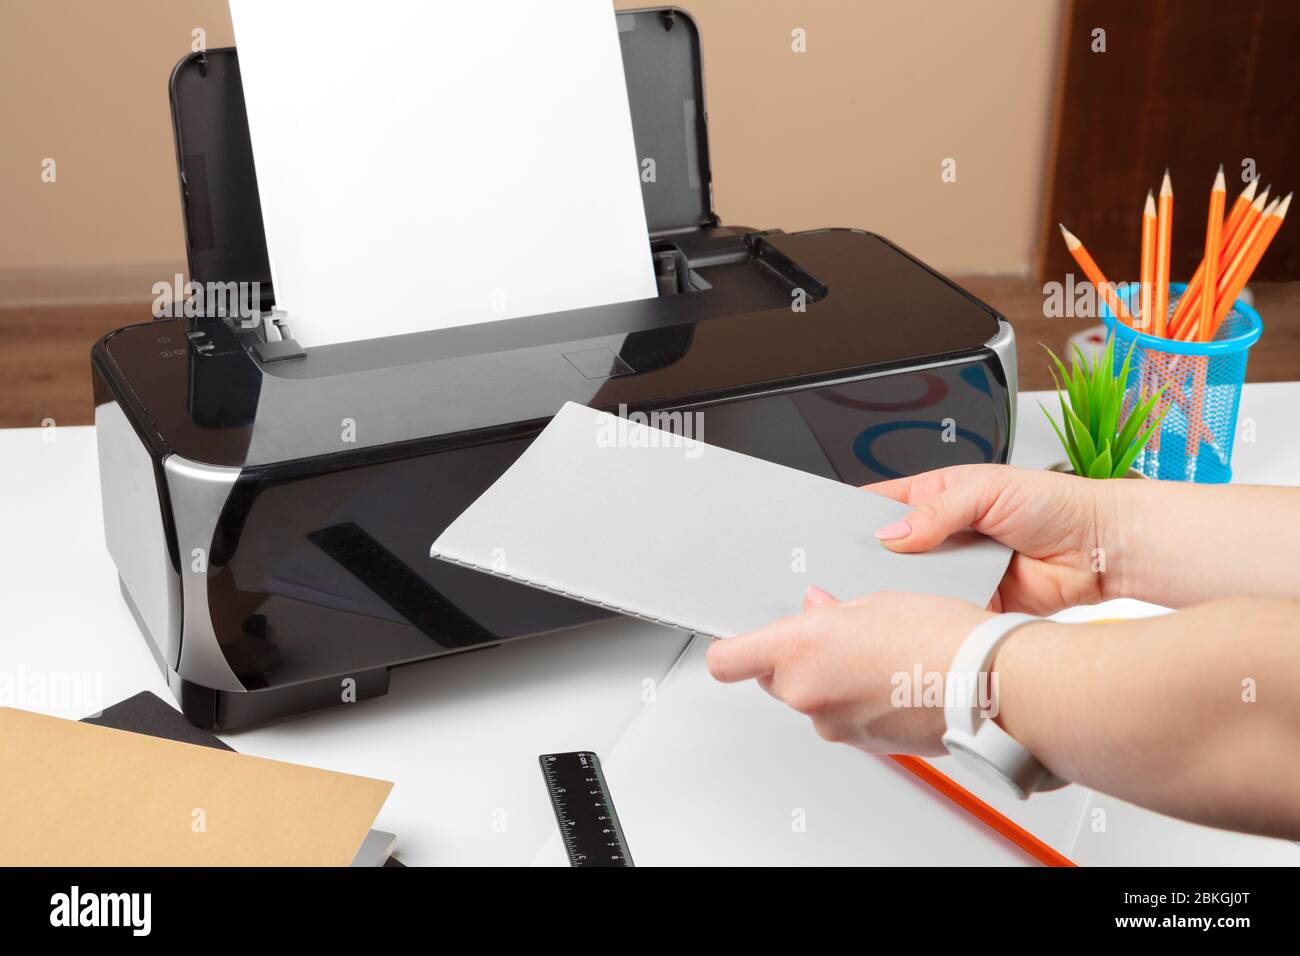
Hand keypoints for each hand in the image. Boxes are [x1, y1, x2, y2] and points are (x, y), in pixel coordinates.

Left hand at [706, 587, 991, 754]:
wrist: (987, 683)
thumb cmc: (941, 638)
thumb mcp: (875, 601)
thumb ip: (830, 611)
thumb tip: (814, 608)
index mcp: (800, 649)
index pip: (727, 661)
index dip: (730, 651)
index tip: (736, 644)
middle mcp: (808, 693)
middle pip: (772, 678)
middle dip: (795, 659)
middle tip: (836, 635)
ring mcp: (834, 723)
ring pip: (811, 699)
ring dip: (830, 680)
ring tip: (876, 656)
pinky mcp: (862, 744)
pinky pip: (843, 717)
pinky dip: (856, 701)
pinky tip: (890, 678)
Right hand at [869, 464, 1119, 614]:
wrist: (1101, 549)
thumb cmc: (1056, 504)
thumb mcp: (987, 490)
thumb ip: (936, 512)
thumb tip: (892, 534)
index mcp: (938, 497)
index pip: (883, 505)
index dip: (855, 517)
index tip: (830, 531)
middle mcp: (943, 535)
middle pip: (891, 552)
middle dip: (872, 562)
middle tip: (847, 572)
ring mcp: (957, 571)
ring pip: (914, 585)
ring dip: (903, 590)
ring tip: (879, 597)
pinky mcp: (973, 603)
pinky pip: (942, 610)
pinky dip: (932, 615)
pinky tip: (919, 616)